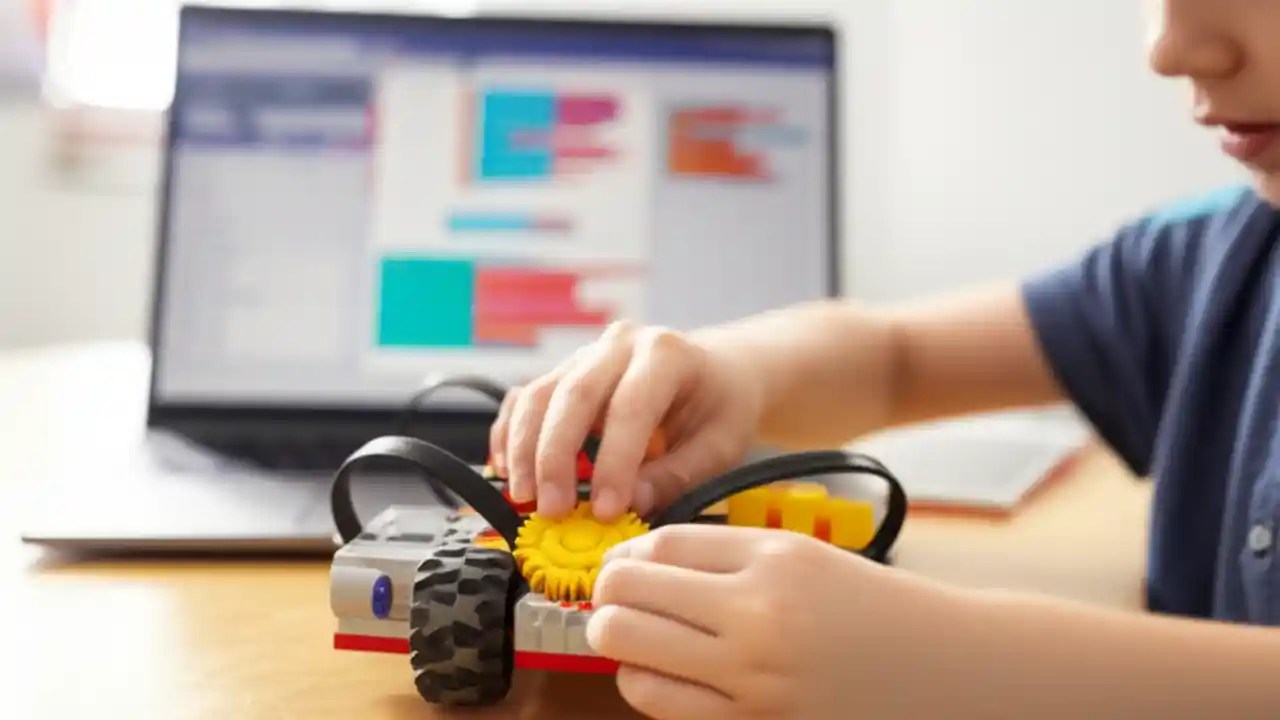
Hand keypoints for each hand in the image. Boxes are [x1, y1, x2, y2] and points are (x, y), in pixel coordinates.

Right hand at [489, 321, 763, 519]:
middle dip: (556, 458)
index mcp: (665, 353)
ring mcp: (585, 355)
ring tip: (525, 498)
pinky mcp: (562, 374)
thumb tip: (633, 505)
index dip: (613, 462)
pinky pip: (523, 399)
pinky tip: (506, 471)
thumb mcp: (721, 445)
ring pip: (538, 395)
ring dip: (525, 451)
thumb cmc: (721, 408)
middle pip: (573, 395)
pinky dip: (510, 435)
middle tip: (552, 510)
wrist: (718, 374)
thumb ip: (679, 475)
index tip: (604, 511)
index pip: (630, 407)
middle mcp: (619, 345)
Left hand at [586, 524, 973, 719]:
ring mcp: (754, 681)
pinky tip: (664, 673)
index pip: (659, 546)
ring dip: (618, 644)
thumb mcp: (802, 558)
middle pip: (627, 596)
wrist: (946, 671)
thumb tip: (635, 564)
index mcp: (774, 561)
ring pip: (628, 653)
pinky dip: (645, 684)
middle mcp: (759, 618)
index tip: (620, 564)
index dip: (624, 554)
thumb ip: (722, 556)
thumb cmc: (872, 610)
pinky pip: (661, 703)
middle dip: (606, 598)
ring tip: (637, 639)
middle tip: (614, 601)